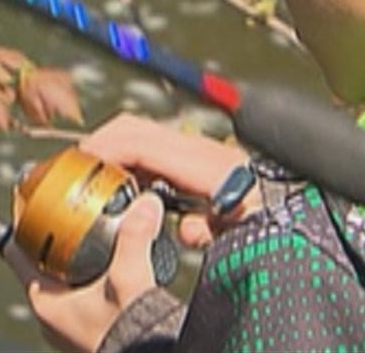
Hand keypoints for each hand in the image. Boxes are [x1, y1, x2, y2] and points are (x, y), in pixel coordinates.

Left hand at [8, 194, 164, 352]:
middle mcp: (51, 313)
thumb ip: (134, 237)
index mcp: (45, 301)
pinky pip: (79, 291)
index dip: (21, 220)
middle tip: (64, 210)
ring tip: (88, 230)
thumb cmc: (128, 335)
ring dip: (72, 255)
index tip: (30, 199)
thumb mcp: (129, 279)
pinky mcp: (87, 326)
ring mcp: (68, 322)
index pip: (16, 250)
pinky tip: (110, 261)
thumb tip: (143, 205)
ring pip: (60, 276)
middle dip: (51, 235)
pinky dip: (89, 272)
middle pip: (38, 260)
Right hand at [79, 113, 255, 247]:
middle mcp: (203, 149)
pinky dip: (127, 156)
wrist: (288, 213)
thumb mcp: (237, 236)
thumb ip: (205, 232)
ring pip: (141, 133)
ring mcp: (199, 149)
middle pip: (136, 128)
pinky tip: (119, 181)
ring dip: (112, 148)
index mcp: (210, 164)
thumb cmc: (266, 225)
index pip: (144, 144)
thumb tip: (183, 228)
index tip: (81, 163)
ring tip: (91, 175)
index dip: (108, 150)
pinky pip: (151, 146)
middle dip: (102, 142)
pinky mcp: (196, 156)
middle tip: (76, 167)